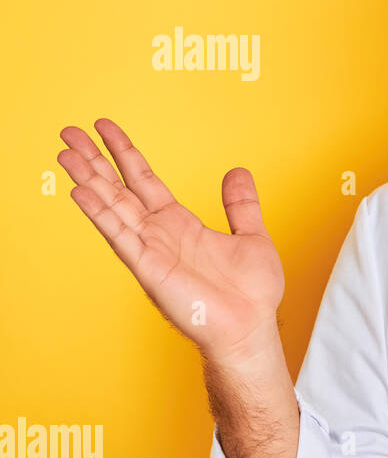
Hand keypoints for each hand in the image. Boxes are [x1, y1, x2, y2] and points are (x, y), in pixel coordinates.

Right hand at [57, 119, 284, 363]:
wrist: (250, 329)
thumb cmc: (251, 293)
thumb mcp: (252, 236)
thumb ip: (241, 205)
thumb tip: (238, 172)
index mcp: (180, 224)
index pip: (144, 180)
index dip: (124, 153)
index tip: (104, 128)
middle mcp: (159, 234)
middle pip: (119, 189)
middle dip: (94, 161)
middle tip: (69, 132)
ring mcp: (151, 250)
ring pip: (113, 207)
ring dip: (89, 181)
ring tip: (66, 154)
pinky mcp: (149, 269)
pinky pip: (121, 237)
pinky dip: (101, 214)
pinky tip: (82, 193)